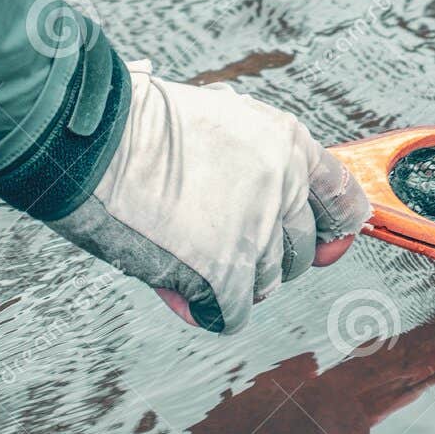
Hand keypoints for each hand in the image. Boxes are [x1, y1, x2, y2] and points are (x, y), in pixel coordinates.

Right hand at [46, 61, 370, 331]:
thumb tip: (279, 215)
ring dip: (233, 279)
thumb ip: (258, 162)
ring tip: (188, 254)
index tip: (329, 243)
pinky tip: (184, 293)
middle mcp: (281, 188)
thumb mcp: (219, 119)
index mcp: (287, 145)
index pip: (343, 198)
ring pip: (266, 283)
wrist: (92, 141)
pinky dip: (209, 311)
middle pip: (300, 250)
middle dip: (269, 256)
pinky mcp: (222, 273)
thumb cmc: (140, 127)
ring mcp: (255, 233)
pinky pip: (232, 314)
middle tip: (224, 245)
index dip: (337, 227)